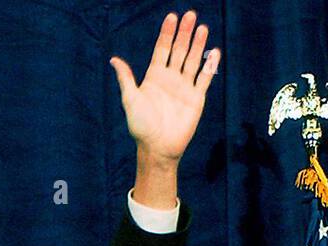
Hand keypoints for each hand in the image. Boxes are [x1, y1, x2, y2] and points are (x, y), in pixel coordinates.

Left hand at [111, 10, 219, 164]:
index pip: (162, 49)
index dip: (167, 33)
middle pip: (179, 50)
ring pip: (193, 60)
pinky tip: (213, 51)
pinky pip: (205, 78)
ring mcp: (184, 87)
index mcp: (154, 77)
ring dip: (198, 44)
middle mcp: (170, 78)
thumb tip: (113, 59)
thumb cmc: (141, 126)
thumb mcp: (130, 100)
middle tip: (191, 15)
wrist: (157, 147)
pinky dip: (210, 65)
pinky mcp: (196, 97)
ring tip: (202, 27)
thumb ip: (126, 79)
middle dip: (184, 33)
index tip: (172, 17)